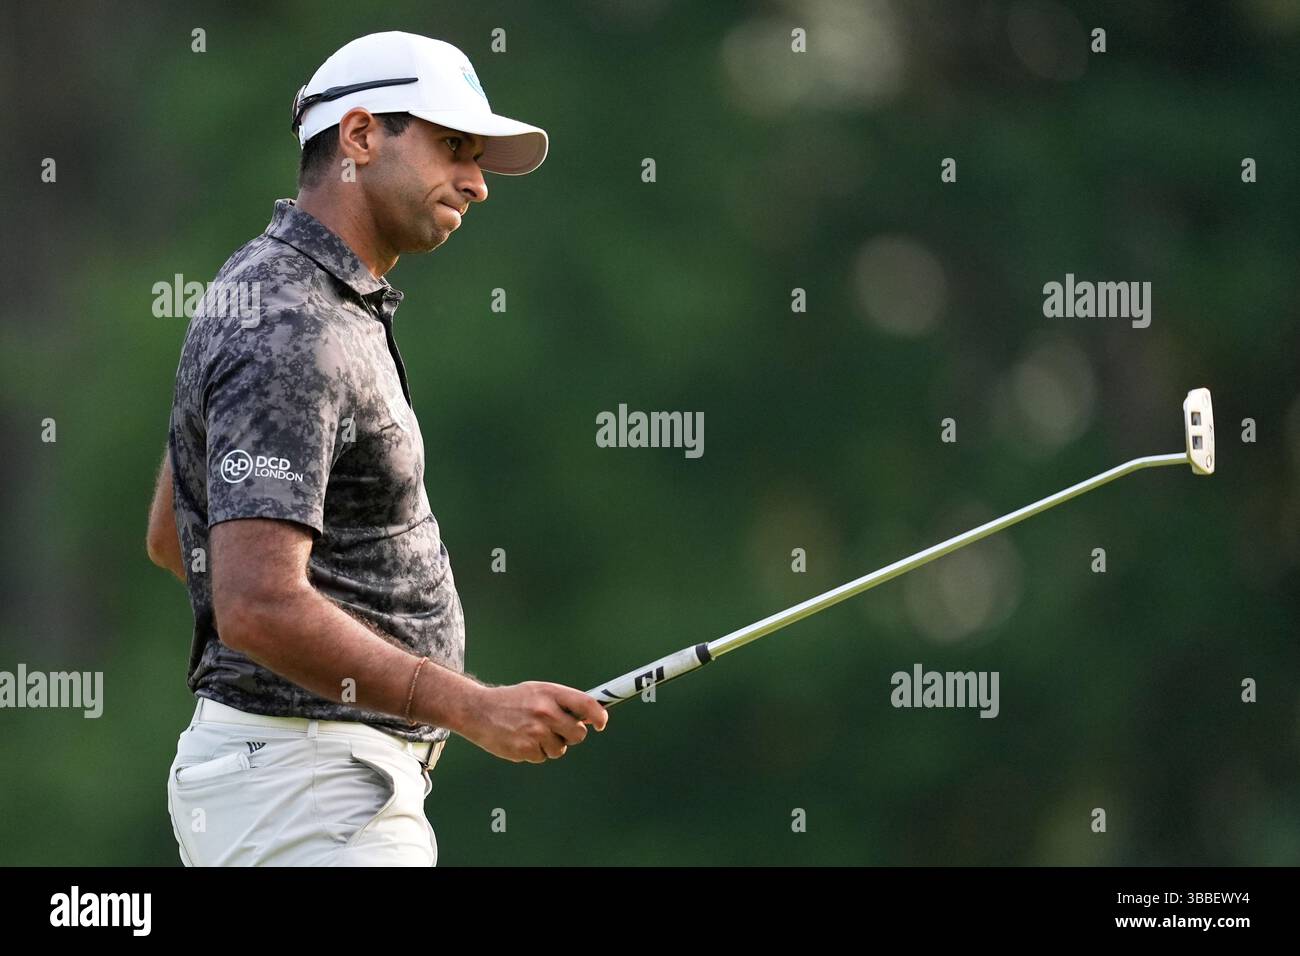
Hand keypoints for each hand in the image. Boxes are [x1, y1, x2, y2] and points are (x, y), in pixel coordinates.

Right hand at [459, 681, 608, 763]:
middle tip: (559, 730)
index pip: (586, 704)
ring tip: (533, 732)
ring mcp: (536, 732)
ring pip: (561, 749)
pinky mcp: (525, 749)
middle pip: (578, 733)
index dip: (599, 716)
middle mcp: (545, 712)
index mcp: (551, 693)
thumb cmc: (512, 700)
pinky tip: (522, 740)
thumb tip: (589, 716)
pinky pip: (543, 757)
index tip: (601, 723)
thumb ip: (562, 701)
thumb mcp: (538, 691)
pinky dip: (536, 752)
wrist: (478, 711)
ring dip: (551, 745)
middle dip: (572, 734)